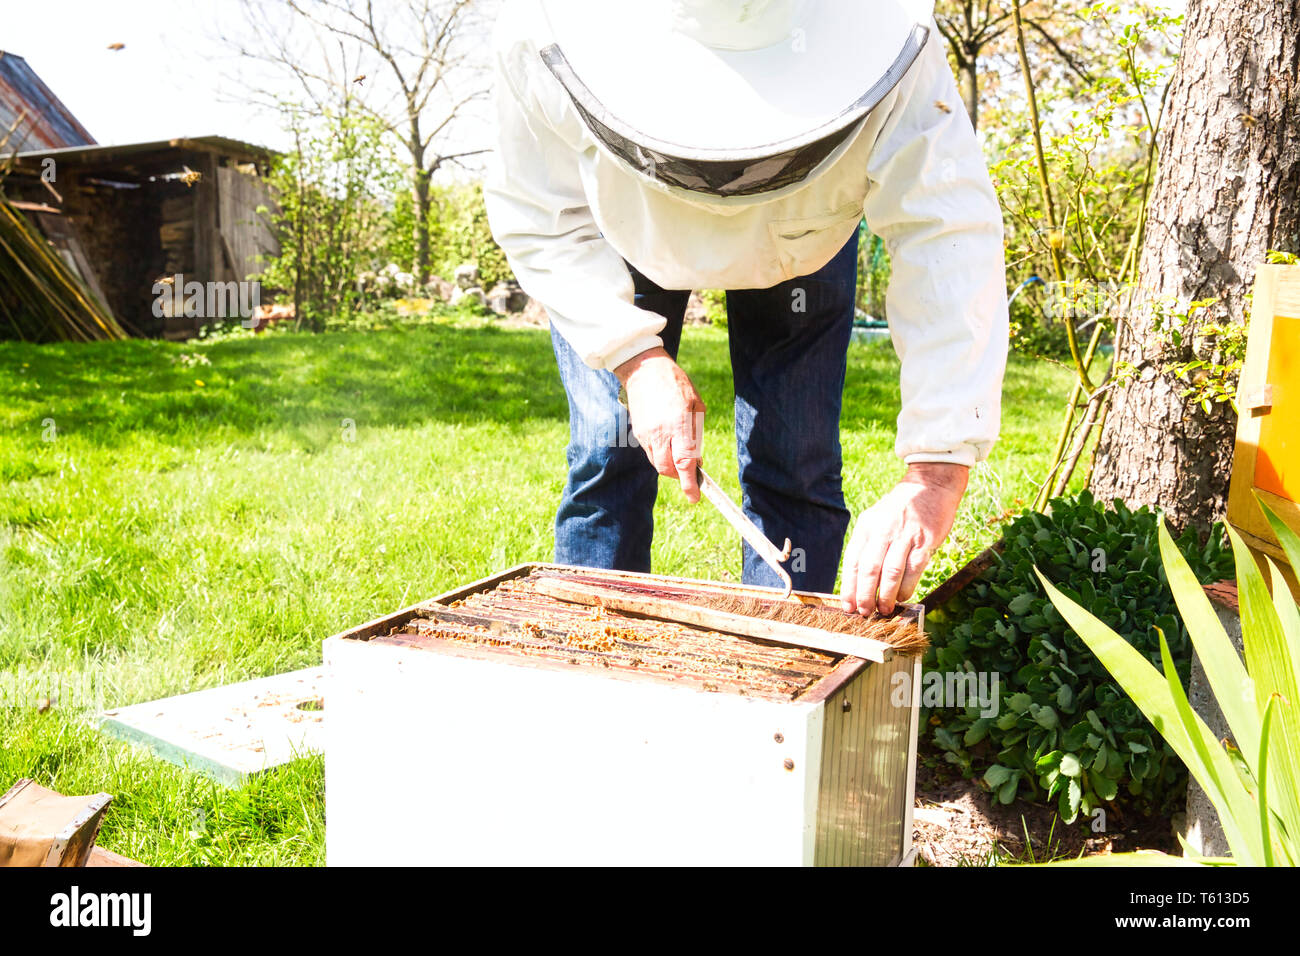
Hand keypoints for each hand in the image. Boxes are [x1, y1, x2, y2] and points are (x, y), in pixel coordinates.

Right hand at [614, 346, 705, 501]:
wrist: (644, 369)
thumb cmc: (676, 384)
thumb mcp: (696, 405)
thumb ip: (697, 434)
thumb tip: (696, 460)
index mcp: (678, 424)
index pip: (684, 463)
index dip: (689, 483)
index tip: (694, 497)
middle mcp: (660, 433)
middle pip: (668, 470)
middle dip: (680, 476)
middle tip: (690, 471)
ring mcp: (646, 434)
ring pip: (658, 464)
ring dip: (670, 467)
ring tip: (679, 453)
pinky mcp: (638, 433)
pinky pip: (650, 453)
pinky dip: (661, 455)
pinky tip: (668, 443)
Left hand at [840, 462, 968, 615]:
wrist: (931, 485)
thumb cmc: (901, 508)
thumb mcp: (877, 519)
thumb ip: (870, 545)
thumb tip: (861, 580)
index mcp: (866, 526)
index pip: (853, 561)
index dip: (849, 586)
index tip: (848, 605)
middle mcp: (882, 530)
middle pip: (869, 569)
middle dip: (864, 595)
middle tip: (864, 612)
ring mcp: (904, 535)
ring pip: (891, 572)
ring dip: (886, 595)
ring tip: (883, 610)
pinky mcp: (924, 540)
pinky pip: (913, 569)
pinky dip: (907, 587)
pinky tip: (903, 597)